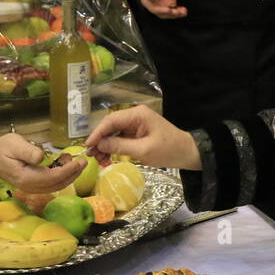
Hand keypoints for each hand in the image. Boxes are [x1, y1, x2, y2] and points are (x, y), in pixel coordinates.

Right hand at [0, 132, 84, 193]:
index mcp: (26, 178)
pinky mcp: (35, 185)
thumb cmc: (4, 149)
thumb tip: (41, 157)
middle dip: (73, 174)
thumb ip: (28, 151)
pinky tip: (66, 164)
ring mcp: (33, 188)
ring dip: (70, 176)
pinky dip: (63, 176)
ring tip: (77, 162)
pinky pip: (53, 184)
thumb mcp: (14, 145)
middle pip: (57, 184)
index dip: (67, 171)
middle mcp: (30, 187)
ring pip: (57, 186)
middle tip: (84, 161)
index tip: (79, 162)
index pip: (52, 178)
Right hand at [85, 105, 200, 169]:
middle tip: (91, 156)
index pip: (111, 120)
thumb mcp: (143, 150)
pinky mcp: (136, 132)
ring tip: (99, 160)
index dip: (97, 133)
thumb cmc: (168, 150)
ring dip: (105, 145)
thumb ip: (120, 146)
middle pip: (110, 125)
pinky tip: (107, 158)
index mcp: (137, 114)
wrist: (187, 153)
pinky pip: (120, 137)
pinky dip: (113, 147)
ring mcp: (135, 123)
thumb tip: (100, 144)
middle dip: (99, 140)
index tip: (87, 145)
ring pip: (113, 132)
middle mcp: (134, 115)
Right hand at [140, 0, 186, 18]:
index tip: (168, 10)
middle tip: (178, 12)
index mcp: (147, 2)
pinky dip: (180, 12)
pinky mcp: (168, 5)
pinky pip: (174, 11)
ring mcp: (162, 7)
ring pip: (169, 14)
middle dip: (171, 14)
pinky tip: (185, 11)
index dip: (161, 11)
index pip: (154, 9)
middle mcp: (155, 6)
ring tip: (184, 12)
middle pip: (163, 14)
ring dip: (177, 14)